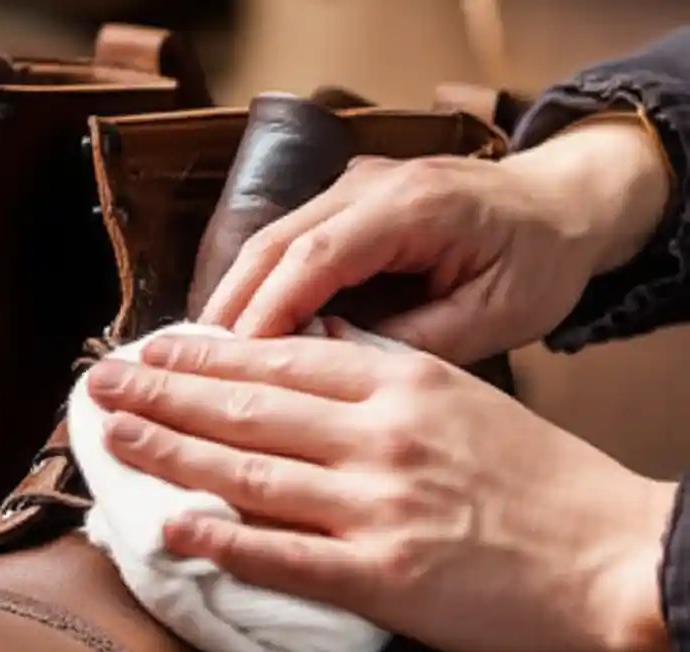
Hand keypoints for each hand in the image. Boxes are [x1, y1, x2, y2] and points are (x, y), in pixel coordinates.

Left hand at [86, 328, 674, 651]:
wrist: (620, 555)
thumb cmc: (543, 481)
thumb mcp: (462, 399)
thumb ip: (379, 380)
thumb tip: (303, 359)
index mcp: (400, 385)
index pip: (278, 360)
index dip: (203, 354)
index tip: (151, 347)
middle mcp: (379, 436)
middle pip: (248, 407)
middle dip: (164, 392)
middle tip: (102, 381)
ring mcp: (377, 505)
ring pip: (250, 471)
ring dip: (171, 451)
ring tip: (114, 436)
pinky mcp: (383, 574)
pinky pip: (282, 554)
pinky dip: (220, 539)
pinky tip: (172, 527)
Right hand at [201, 116, 670, 363]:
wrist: (563, 204)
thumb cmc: (538, 262)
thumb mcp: (495, 317)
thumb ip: (414, 342)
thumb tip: (331, 366)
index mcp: (415, 205)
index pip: (318, 255)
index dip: (270, 309)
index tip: (233, 361)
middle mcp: (371, 184)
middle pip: (276, 240)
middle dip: (230, 303)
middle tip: (189, 363)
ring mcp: (353, 185)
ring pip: (270, 238)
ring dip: (234, 294)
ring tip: (200, 353)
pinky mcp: (344, 200)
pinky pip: (286, 242)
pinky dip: (256, 285)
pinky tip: (236, 330)